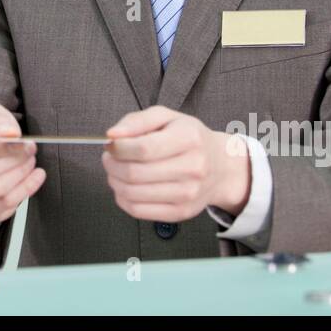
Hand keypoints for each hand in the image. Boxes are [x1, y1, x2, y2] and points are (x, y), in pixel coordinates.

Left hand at [102, 106, 250, 222]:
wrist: (221, 167)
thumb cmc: (189, 138)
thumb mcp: (167, 117)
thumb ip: (137, 121)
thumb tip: (112, 135)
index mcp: (189, 139)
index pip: (143, 149)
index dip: (118, 148)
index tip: (110, 144)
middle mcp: (192, 168)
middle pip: (135, 173)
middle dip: (112, 165)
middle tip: (109, 158)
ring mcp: (188, 193)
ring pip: (133, 194)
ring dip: (114, 182)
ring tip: (116, 171)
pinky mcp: (181, 212)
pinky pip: (138, 211)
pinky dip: (123, 199)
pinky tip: (125, 187)